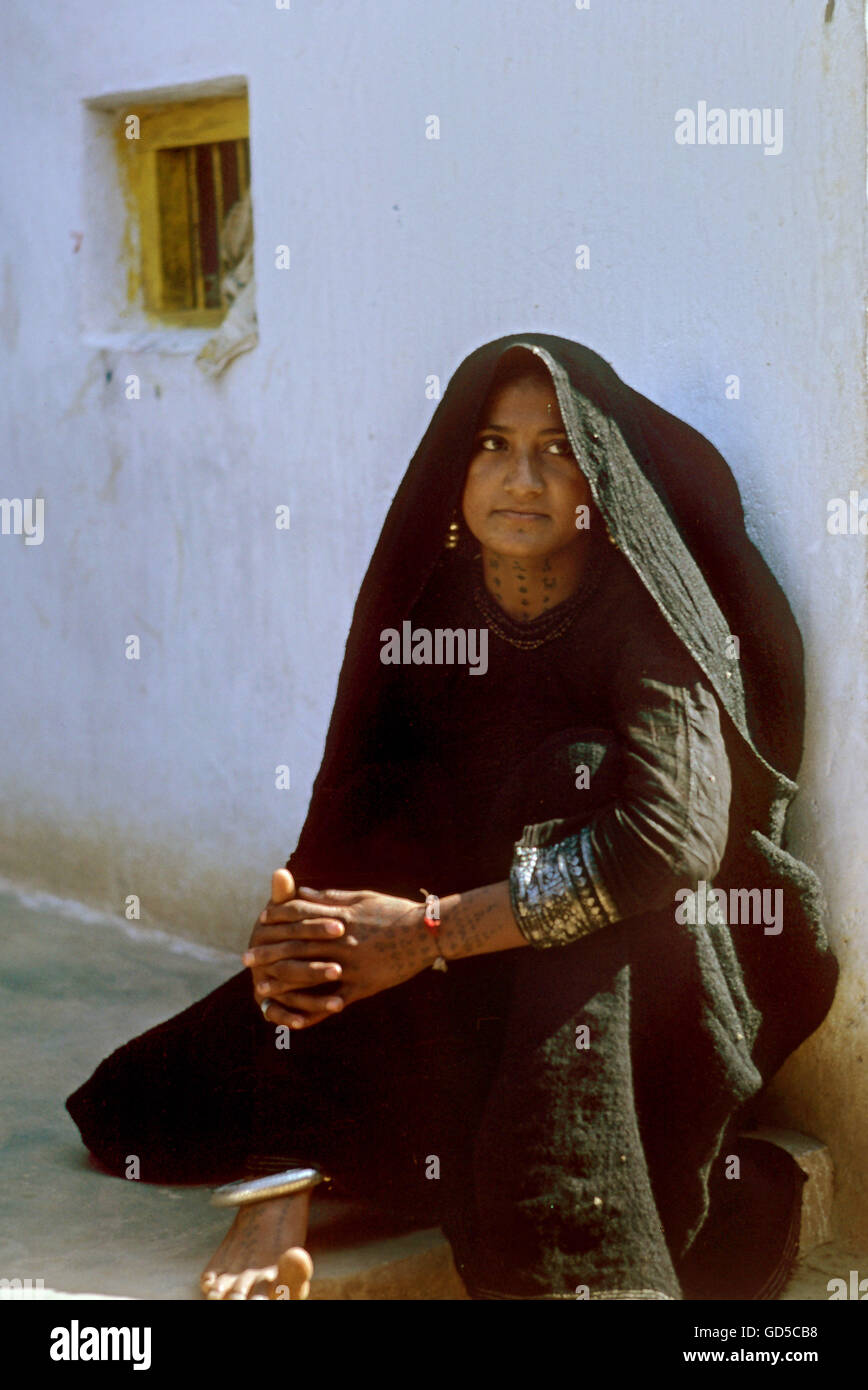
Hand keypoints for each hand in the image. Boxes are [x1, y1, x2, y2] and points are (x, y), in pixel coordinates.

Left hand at [243, 884, 434, 1029]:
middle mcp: (341, 941)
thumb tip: (303, 891)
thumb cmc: (394, 912)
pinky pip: (334, 1001)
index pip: (301, 915)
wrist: (426, 933)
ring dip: (282, 982)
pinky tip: (296, 1018)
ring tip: (261, 989)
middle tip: (246, 960)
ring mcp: (351, 965)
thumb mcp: (362, 897)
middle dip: (269, 953)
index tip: (260, 922)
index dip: (278, 918)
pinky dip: (314, 1010)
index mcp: (340, 917)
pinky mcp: (363, 986)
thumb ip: (330, 898)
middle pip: (297, 946)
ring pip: (309, 974)